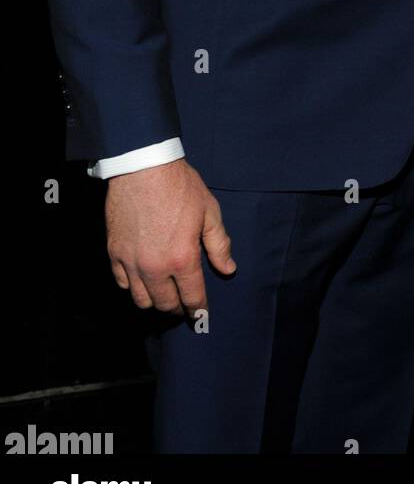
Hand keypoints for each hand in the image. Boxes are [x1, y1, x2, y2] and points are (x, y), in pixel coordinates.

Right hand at [105, 158, 235, 315]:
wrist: (144, 167)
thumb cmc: (180, 187)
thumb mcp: (209, 212)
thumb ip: (219, 244)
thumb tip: (228, 269)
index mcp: (182, 259)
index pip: (192, 297)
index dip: (199, 310)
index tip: (201, 316)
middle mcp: (155, 267)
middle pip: (165, 304)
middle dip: (177, 307)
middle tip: (184, 303)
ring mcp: (131, 262)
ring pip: (141, 300)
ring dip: (155, 300)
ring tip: (164, 294)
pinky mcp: (114, 253)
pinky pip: (122, 283)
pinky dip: (133, 286)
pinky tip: (142, 278)